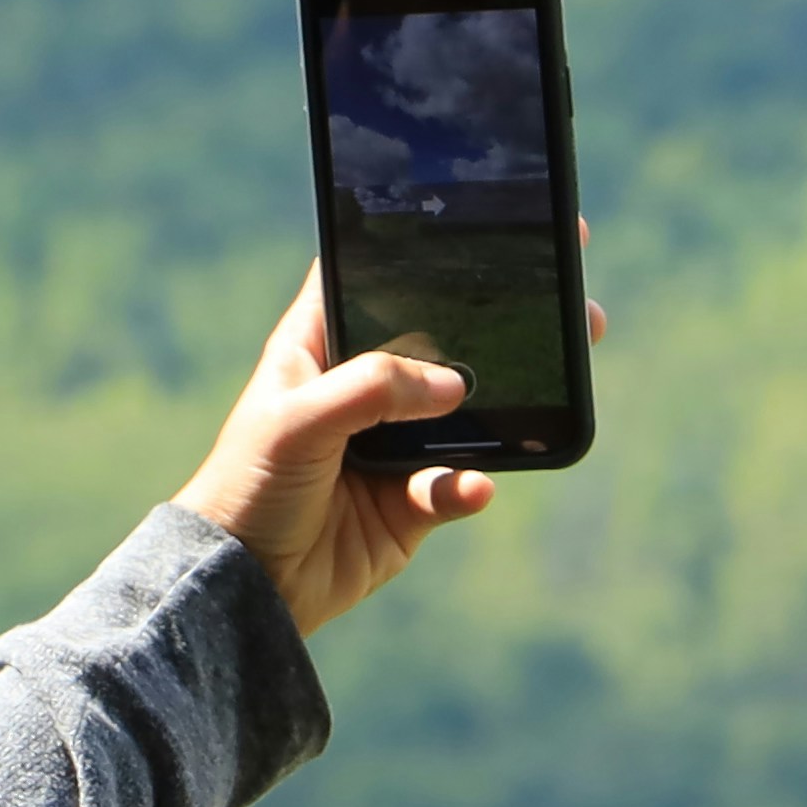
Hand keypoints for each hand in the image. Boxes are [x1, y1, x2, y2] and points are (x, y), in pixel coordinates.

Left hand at [175, 251, 599, 641]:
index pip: (373, 279)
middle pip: (443, 343)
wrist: (243, 587)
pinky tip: (474, 486)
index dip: (423, 248)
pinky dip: (470, 485)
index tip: (488, 219)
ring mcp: (390, 446)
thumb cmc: (247, 485)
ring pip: (466, 414)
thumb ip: (372, 389)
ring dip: (508, 405)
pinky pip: (458, 485)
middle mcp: (361, 390)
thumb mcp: (297, 419)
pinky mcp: (410, 504)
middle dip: (500, 326)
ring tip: (556, 384)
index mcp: (320, 347)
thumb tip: (454, 386)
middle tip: (564, 300)